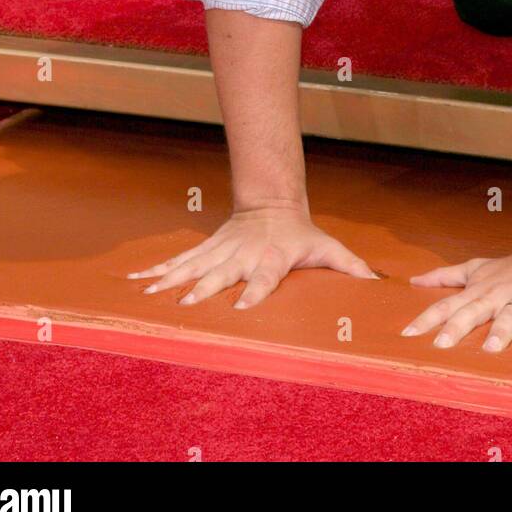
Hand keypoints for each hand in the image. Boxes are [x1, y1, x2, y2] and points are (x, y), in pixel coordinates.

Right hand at [127, 204, 378, 308]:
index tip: (243, 308)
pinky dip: (157, 269)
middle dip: (204, 288)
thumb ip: (351, 267)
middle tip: (186, 303)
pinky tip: (135, 280)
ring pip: (193, 265)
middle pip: (222, 273)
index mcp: (272, 258)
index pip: (264, 277)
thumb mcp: (328, 247)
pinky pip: (179, 260)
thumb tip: (377, 285)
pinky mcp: (207, 249)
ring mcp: (221, 251)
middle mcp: (243, 255)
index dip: (255, 291)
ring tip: (148, 292)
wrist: (272, 202)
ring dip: (171, 279)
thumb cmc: (302, 233)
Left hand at [402, 237, 511, 353]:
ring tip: (492, 349)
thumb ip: (445, 276)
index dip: (426, 319)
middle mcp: (496, 296)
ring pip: (509, 317)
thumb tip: (415, 281)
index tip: (407, 334)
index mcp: (478, 291)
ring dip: (501, 332)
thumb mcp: (475, 269)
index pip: (447, 306)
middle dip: (456, 328)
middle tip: (441, 345)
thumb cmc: (510, 268)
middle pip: (472, 312)